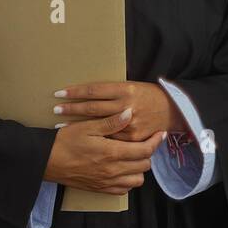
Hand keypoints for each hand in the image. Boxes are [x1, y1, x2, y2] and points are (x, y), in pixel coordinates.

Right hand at [43, 108, 165, 194]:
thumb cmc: (65, 141)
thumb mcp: (87, 126)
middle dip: (148, 152)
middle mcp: (112, 171)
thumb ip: (111, 122)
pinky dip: (128, 180)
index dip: (156, 142)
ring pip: (137, 180)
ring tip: (133, 155)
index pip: (145, 150)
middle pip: (144, 165)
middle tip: (144, 141)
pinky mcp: (100, 189)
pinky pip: (124, 189)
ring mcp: (107, 182)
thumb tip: (129, 113)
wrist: (46, 161)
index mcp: (112, 153)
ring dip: (139, 167)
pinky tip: (122, 168)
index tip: (160, 133)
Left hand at [53, 80, 188, 141]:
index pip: (94, 90)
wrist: (172, 110)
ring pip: (98, 125)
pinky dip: (95, 139)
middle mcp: (126, 106)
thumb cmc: (148, 96)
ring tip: (60, 125)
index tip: (59, 93)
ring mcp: (130, 123)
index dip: (76, 92)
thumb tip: (88, 92)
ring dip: (78, 125)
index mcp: (125, 90)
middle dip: (72, 109)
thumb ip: (112, 91)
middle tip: (55, 109)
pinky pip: (111, 139)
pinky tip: (81, 140)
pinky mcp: (133, 138)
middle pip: (92, 107)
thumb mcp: (131, 87)